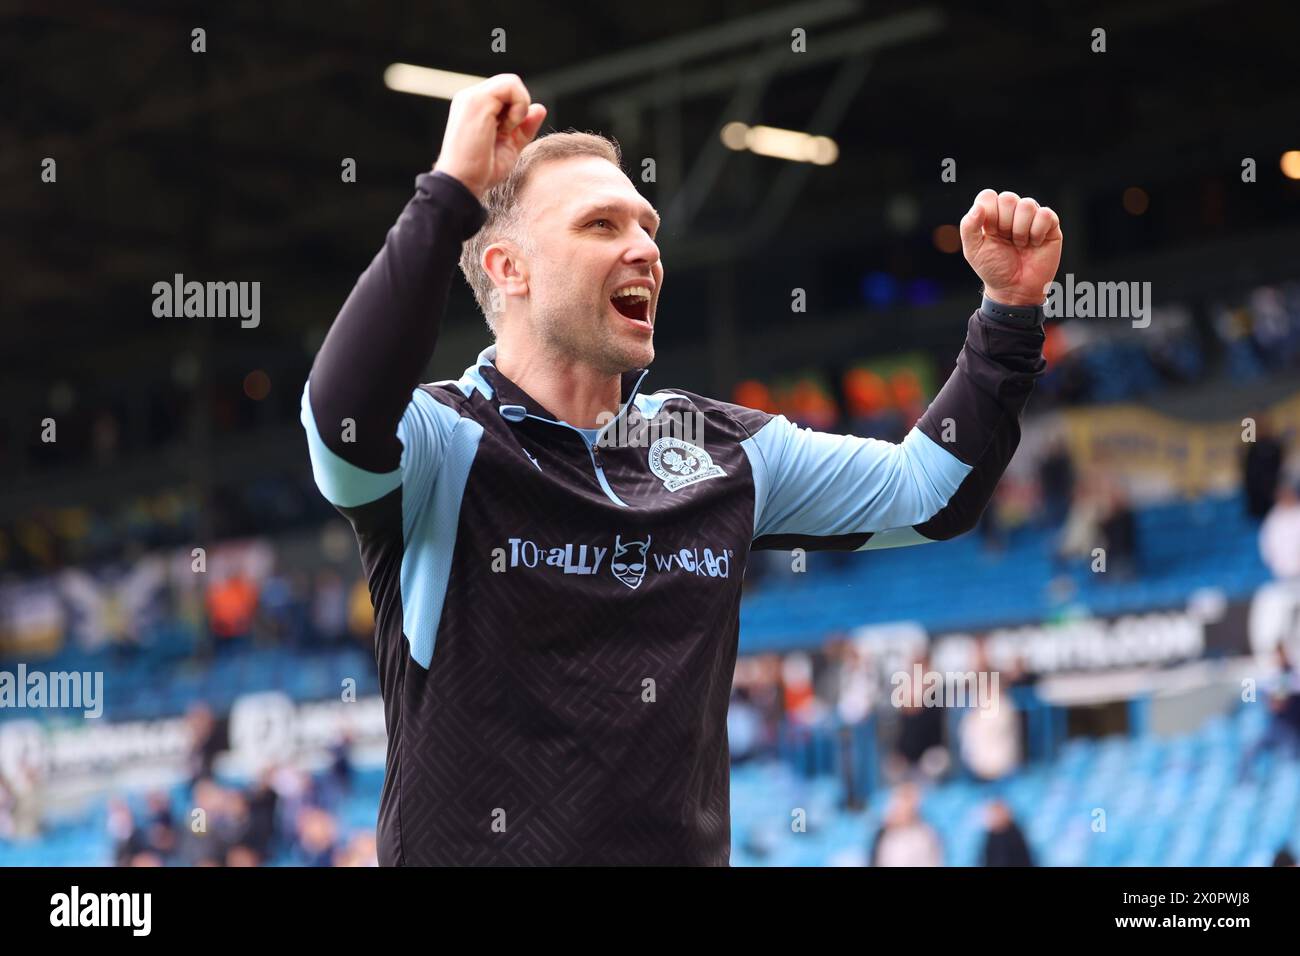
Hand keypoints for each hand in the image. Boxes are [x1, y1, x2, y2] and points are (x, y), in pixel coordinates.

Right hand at [433, 73, 547, 199]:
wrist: (464, 182)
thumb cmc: (483, 171)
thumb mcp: (510, 146)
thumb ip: (525, 127)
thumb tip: (540, 108)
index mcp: (476, 107)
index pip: (507, 93)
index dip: (517, 111)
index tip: (508, 134)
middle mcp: (472, 98)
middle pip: (510, 84)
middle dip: (519, 108)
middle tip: (507, 132)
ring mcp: (472, 96)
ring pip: (512, 82)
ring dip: (519, 107)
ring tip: (505, 130)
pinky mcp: (477, 100)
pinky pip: (511, 86)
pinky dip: (518, 107)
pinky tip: (506, 127)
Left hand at [960, 189, 1062, 305]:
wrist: (1015, 290)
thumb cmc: (994, 269)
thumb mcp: (973, 251)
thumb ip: (969, 227)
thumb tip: (978, 207)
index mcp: (991, 215)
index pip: (988, 196)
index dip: (989, 213)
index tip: (990, 233)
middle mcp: (1012, 213)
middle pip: (1008, 198)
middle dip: (1004, 224)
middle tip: (1006, 240)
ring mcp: (1031, 218)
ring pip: (1028, 204)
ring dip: (1021, 230)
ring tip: (1020, 244)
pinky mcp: (1050, 225)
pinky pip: (1046, 215)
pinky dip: (1037, 232)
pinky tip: (1035, 243)